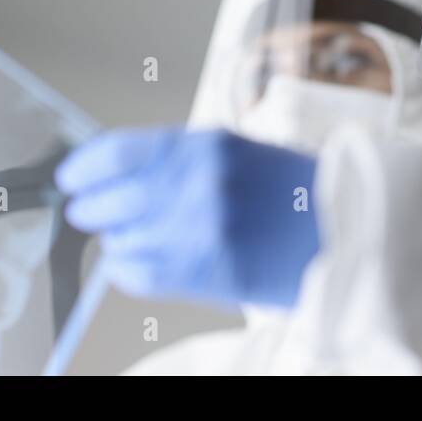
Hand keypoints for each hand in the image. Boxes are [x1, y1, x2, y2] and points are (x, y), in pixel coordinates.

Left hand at [55, 127, 318, 307]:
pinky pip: (138, 275)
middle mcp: (199, 183)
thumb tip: (118, 173)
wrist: (350, 233)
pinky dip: (129, 271)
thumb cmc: (297, 193)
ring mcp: (200, 229)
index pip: (118, 151)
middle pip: (108, 199)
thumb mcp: (239, 153)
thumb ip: (180, 159)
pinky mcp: (206, 272)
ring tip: (130, 239)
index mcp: (206, 145)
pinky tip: (142, 264)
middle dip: (91, 209)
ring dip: (117, 241)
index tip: (71, 177)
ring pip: (120, 240)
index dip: (85, 168)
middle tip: (88, 211)